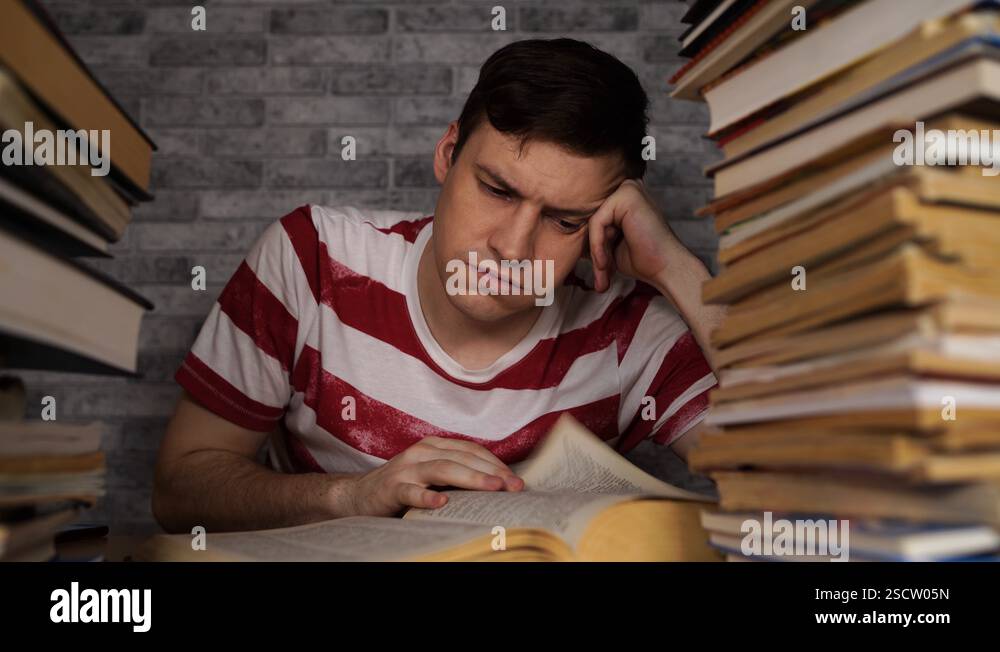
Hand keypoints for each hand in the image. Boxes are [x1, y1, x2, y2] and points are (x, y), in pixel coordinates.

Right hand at [348, 436, 523, 515]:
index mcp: (434, 446)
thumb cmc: (403, 486)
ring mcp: (406, 469)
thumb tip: (497, 485)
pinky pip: (411, 492)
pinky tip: (442, 503)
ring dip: (471, 478)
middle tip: (514, 486)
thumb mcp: (431, 475)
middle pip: (463, 458)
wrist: (358, 496)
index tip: (516, 479)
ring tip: (493, 488)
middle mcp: (421, 452)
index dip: (495, 463)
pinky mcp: (391, 489)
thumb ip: (456, 475)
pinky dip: (427, 496)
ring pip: (442, 469)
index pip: (471, 450)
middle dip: (492, 471)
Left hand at [586, 179, 685, 291]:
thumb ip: (592, 235)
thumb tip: (563, 232)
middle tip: (601, 279)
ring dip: (595, 252)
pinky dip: (597, 246)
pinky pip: (597, 223)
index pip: (593, 218)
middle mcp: (626, 187)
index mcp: (623, 198)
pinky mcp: (627, 195)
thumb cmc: (642, 260)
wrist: (666, 268)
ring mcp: (628, 188)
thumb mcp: (609, 246)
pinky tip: (606, 262)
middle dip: (593, 251)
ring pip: (592, 222)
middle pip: (592, 219)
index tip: (598, 271)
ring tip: (605, 272)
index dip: (591, 246)